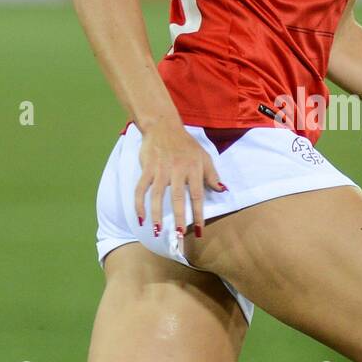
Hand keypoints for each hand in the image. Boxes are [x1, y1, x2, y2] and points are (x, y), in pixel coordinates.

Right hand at [134, 123, 226, 240]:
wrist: (163, 126)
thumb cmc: (186, 144)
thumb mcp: (204, 156)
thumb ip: (212, 174)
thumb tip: (222, 190)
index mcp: (193, 168)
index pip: (197, 195)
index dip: (198, 214)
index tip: (199, 230)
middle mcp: (177, 170)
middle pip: (177, 197)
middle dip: (178, 217)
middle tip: (178, 235)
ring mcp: (160, 169)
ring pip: (157, 195)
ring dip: (156, 214)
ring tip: (158, 230)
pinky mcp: (147, 168)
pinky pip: (141, 188)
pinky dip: (139, 204)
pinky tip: (141, 218)